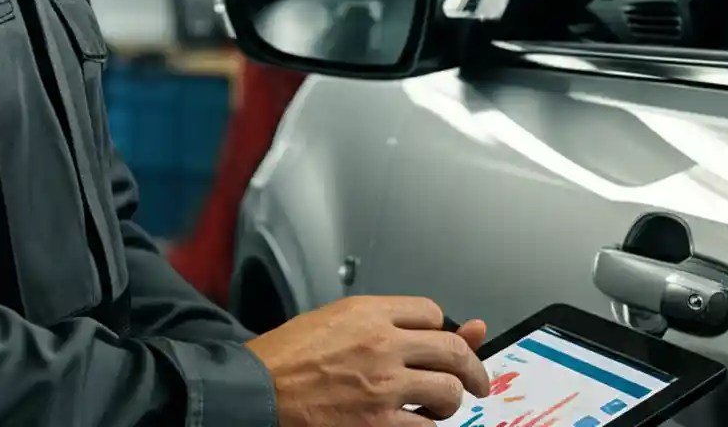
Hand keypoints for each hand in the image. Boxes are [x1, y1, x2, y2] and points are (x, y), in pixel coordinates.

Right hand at [246, 296, 489, 426]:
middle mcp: (382, 344)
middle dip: (470, 370)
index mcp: (367, 312)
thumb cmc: (282, 359)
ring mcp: (383, 387)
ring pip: (448, 392)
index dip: (438, 332)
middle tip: (475, 383)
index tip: (438, 345)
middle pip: (453, 351)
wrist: (252, 393)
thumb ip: (386, 323)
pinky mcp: (378, 425)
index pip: (432, 313)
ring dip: (446, 402)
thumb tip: (451, 327)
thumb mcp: (333, 322)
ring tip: (432, 406)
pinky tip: (410, 424)